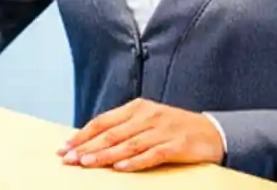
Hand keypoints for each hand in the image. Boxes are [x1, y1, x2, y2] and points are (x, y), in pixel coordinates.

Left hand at [59, 98, 224, 171]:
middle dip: (87, 147)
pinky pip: (152, 154)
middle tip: (69, 158)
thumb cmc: (173, 128)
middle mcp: (147, 116)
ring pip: (128, 144)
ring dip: (105, 155)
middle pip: (111, 133)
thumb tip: (90, 142)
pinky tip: (121, 168)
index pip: (102, 121)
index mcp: (136, 108)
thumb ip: (123, 128)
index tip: (64, 147)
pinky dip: (135, 161)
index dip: (82, 135)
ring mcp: (162, 130)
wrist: (213, 131)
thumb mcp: (146, 121)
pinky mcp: (177, 145)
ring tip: (87, 163)